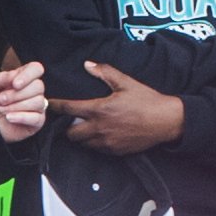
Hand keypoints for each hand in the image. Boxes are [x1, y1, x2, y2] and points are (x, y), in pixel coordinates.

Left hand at [0, 62, 48, 143]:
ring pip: (38, 101)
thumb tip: (13, 75)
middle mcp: (34, 90)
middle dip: (16, 94)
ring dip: (16, 106)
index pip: (36, 68)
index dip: (28, 75)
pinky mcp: (38, 121)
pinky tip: (9, 117)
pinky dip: (21, 117)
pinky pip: (36, 117)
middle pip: (38, 86)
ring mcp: (38, 106)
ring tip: (2, 109)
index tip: (15, 84)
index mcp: (24, 77)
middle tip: (1, 100)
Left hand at [50, 61, 184, 154]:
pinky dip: (94, 143)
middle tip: (73, 120)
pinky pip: (97, 150)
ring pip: (83, 144)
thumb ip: (105, 73)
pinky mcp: (115, 152)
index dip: (56, 107)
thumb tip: (88, 64)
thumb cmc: (147, 100)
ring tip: (87, 127)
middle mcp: (100, 129)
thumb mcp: (126, 82)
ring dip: (81, 136)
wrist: (166, 121)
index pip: (69, 110)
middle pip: (71, 134)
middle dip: (68, 127)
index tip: (50, 104)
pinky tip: (101, 134)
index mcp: (100, 110)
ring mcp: (107, 143)